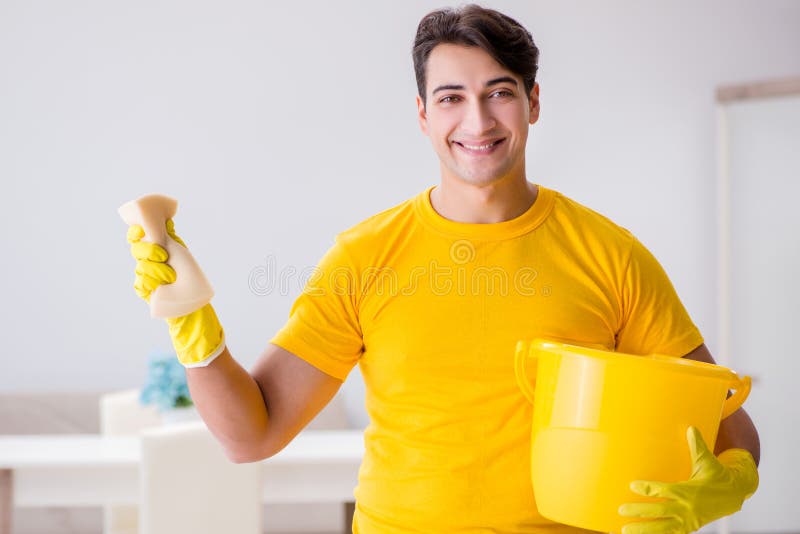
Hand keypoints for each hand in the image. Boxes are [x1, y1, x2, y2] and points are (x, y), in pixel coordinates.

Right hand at [127, 220, 224, 366]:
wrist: (193, 300)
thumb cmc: (189, 274)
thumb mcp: (181, 252)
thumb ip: (170, 236)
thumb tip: (166, 217)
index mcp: (154, 247)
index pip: (136, 235)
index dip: (136, 232)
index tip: (142, 231)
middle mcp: (146, 259)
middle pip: (136, 249)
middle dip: (149, 251)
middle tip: (163, 256)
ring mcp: (144, 274)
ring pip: (140, 267)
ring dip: (157, 271)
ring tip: (171, 277)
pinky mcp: (143, 289)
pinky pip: (140, 283)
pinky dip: (152, 284)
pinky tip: (160, 287)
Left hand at [618, 426, 757, 533]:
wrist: (734, 495)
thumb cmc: (717, 475)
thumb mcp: (707, 461)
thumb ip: (697, 446)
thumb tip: (691, 427)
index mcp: (689, 490)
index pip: (664, 490)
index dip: (648, 488)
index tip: (632, 486)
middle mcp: (687, 507)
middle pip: (659, 510)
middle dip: (640, 511)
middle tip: (621, 509)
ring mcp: (688, 520)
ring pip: (663, 527)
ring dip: (644, 529)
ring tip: (625, 530)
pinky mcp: (689, 527)